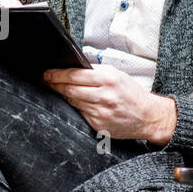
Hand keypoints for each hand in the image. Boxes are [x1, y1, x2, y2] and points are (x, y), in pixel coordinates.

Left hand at [42, 64, 176, 143]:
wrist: (147, 116)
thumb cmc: (131, 94)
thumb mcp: (117, 75)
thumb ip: (95, 71)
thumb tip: (73, 68)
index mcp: (109, 79)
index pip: (75, 75)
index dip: (57, 74)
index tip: (47, 73)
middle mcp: (104, 95)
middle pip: (69, 88)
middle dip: (54, 84)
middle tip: (46, 80)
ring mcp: (100, 111)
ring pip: (72, 100)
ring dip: (62, 95)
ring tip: (57, 89)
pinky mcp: (98, 123)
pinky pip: (79, 112)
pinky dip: (74, 106)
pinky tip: (73, 101)